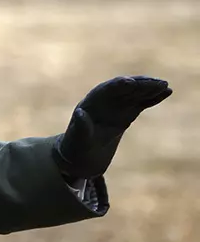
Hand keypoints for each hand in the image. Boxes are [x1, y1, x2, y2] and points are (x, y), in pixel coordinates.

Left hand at [53, 76, 171, 178]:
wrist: (79, 159)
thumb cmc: (75, 149)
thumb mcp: (77, 140)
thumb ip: (80, 128)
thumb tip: (81, 113)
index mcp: (89, 105)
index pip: (105, 90)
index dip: (117, 85)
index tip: (131, 83)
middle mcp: (103, 102)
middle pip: (123, 89)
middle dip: (138, 85)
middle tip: (157, 83)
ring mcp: (115, 108)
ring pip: (134, 94)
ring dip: (148, 89)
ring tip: (165, 85)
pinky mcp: (124, 115)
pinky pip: (140, 103)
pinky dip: (152, 98)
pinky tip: (165, 92)